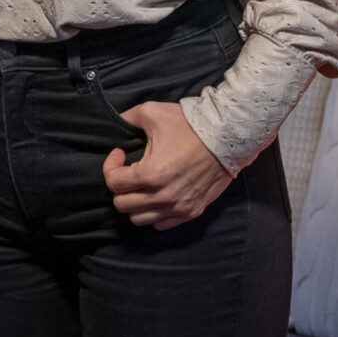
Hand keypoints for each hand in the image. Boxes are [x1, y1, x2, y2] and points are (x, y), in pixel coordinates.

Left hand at [102, 101, 231, 230]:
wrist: (227, 137)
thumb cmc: (189, 125)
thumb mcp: (151, 112)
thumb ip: (127, 118)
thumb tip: (115, 122)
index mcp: (150, 174)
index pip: (113, 182)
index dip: (110, 166)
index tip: (120, 153)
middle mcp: (163, 196)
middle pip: (122, 205)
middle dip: (119, 187)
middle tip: (128, 172)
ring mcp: (178, 207)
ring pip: (139, 219)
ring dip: (134, 204)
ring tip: (140, 186)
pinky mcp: (192, 211)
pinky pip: (162, 224)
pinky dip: (153, 214)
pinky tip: (156, 196)